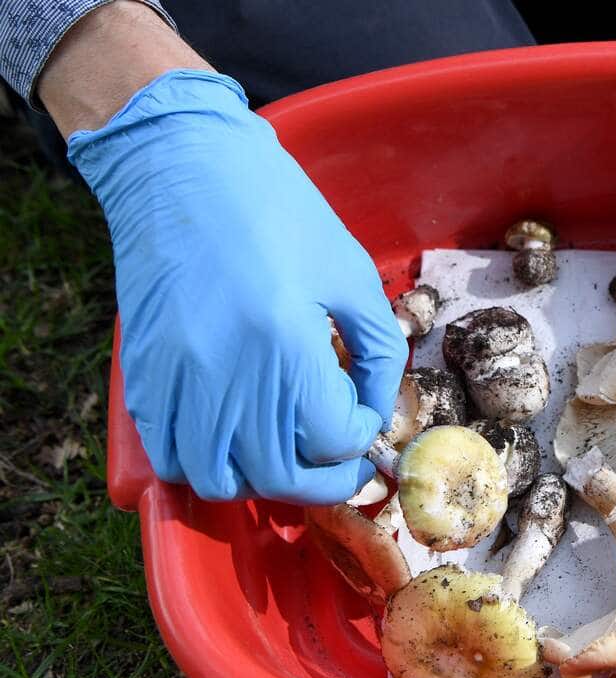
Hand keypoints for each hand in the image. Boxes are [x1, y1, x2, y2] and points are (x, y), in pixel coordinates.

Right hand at [68, 70, 406, 502]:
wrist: (179, 164)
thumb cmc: (276, 209)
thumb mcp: (351, 272)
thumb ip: (378, 349)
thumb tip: (379, 409)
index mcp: (284, 343)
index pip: (332, 439)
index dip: (360, 436)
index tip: (363, 414)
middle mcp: (224, 374)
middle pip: (280, 476)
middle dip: (324, 478)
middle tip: (342, 461)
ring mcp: (175, 381)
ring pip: (219, 481)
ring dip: (263, 480)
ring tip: (287, 450)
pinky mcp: (142, 378)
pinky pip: (170, 456)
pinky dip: (208, 465)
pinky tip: (236, 438)